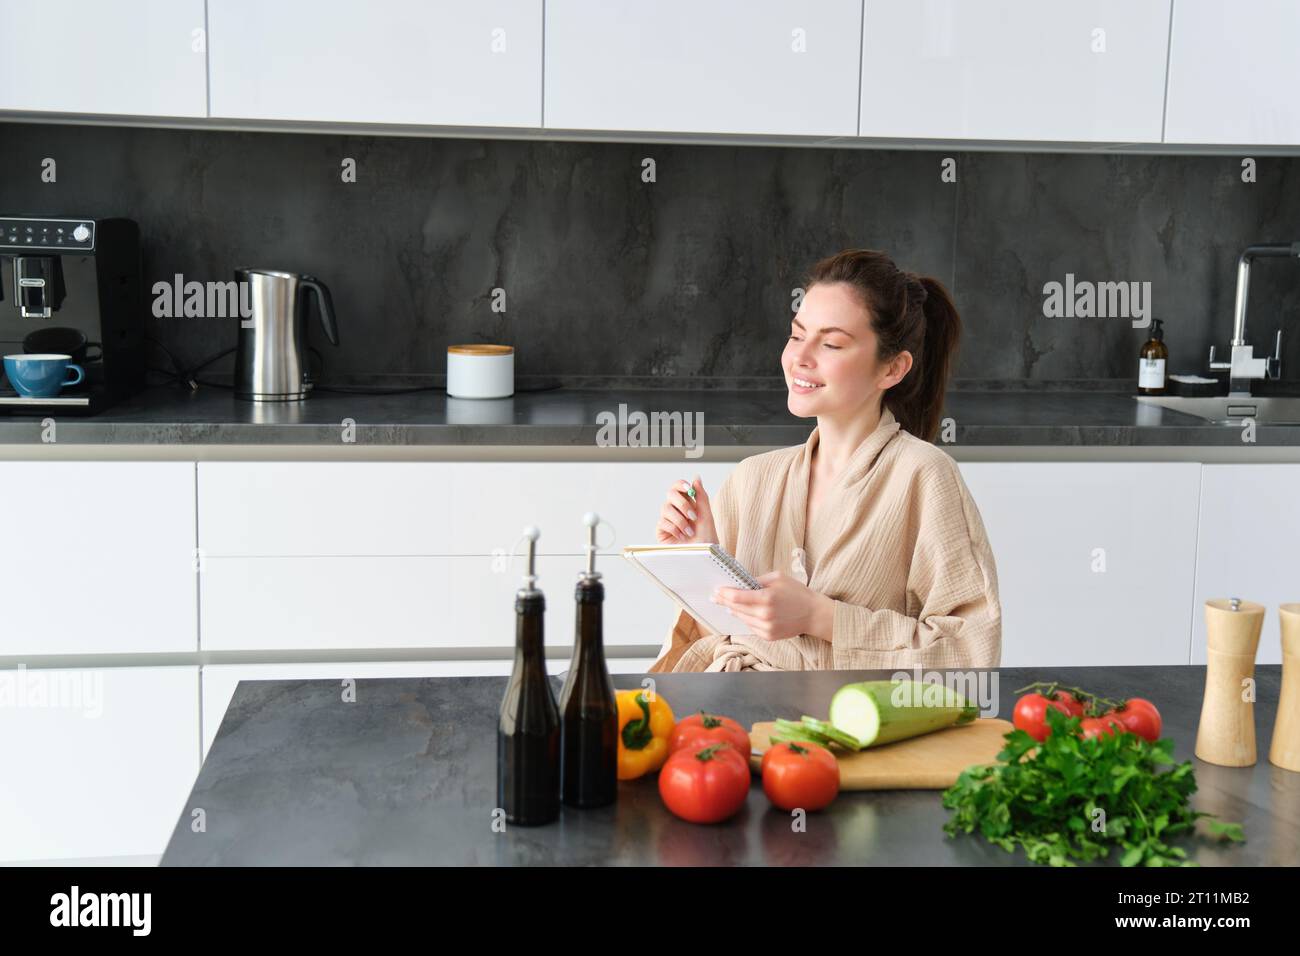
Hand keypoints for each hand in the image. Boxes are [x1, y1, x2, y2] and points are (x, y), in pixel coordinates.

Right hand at [656, 474, 717, 543]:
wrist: (703, 557)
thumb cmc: (707, 539)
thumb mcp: (707, 516)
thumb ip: (701, 496)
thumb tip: (696, 477)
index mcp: (687, 503)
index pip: (678, 487)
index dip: (680, 485)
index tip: (688, 488)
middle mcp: (676, 510)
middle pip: (670, 494)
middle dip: (682, 504)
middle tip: (693, 516)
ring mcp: (668, 520)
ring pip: (665, 508)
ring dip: (680, 520)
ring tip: (689, 532)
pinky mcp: (661, 531)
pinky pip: (662, 522)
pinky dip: (674, 529)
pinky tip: (682, 536)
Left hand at [712, 571, 834, 642]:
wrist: (814, 614)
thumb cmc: (797, 593)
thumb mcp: (778, 578)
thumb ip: (758, 580)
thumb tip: (741, 583)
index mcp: (767, 598)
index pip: (737, 597)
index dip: (724, 593)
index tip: (716, 590)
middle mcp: (764, 615)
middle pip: (736, 608)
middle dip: (724, 601)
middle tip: (715, 596)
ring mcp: (766, 628)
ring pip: (742, 618)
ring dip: (734, 611)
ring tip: (727, 604)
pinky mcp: (768, 636)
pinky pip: (750, 626)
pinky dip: (746, 619)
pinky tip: (744, 613)